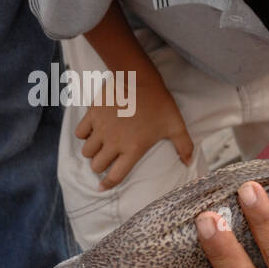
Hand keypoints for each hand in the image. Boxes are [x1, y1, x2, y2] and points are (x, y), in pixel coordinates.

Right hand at [74, 79, 193, 190]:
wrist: (139, 79)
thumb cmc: (159, 103)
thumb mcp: (176, 126)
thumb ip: (184, 146)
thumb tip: (189, 163)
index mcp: (133, 149)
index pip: (115, 175)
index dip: (107, 184)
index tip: (102, 188)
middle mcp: (114, 142)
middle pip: (97, 165)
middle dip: (100, 166)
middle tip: (105, 161)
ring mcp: (101, 129)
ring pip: (86, 151)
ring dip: (92, 152)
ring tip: (99, 147)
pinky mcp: (92, 115)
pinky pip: (79, 132)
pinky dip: (84, 135)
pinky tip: (92, 131)